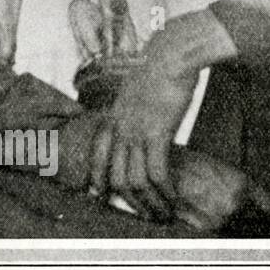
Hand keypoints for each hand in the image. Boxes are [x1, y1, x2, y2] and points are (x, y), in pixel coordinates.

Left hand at [88, 46, 198, 221]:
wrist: (170, 54)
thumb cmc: (159, 68)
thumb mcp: (137, 90)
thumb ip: (134, 108)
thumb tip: (143, 118)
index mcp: (112, 116)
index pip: (96, 153)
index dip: (95, 176)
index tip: (96, 194)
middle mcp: (119, 127)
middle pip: (114, 175)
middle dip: (128, 201)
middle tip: (143, 215)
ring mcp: (136, 131)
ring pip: (134, 180)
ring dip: (149, 203)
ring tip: (162, 215)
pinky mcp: (157, 132)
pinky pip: (156, 172)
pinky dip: (165, 191)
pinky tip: (173, 199)